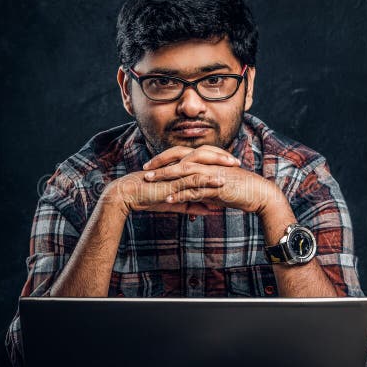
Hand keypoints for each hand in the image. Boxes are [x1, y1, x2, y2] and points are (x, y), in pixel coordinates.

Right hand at [103, 168, 225, 216]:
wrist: (129, 195)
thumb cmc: (149, 197)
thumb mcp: (175, 203)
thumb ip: (193, 205)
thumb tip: (210, 211)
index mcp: (178, 166)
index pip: (201, 159)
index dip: (217, 159)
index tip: (232, 164)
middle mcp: (178, 165)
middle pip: (204, 156)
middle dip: (222, 157)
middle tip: (237, 161)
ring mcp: (175, 171)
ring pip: (201, 165)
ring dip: (219, 165)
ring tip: (234, 168)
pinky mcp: (172, 181)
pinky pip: (193, 178)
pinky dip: (208, 179)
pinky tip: (220, 181)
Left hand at [141, 144, 284, 214]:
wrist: (259, 194)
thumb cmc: (239, 189)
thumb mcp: (217, 184)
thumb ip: (203, 185)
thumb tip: (192, 193)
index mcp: (208, 159)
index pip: (182, 153)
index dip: (165, 157)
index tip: (150, 164)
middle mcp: (209, 163)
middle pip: (179, 158)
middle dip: (161, 163)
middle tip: (145, 170)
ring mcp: (213, 173)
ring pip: (185, 172)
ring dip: (166, 176)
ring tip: (150, 182)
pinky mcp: (217, 186)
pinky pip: (196, 189)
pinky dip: (181, 194)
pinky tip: (169, 199)